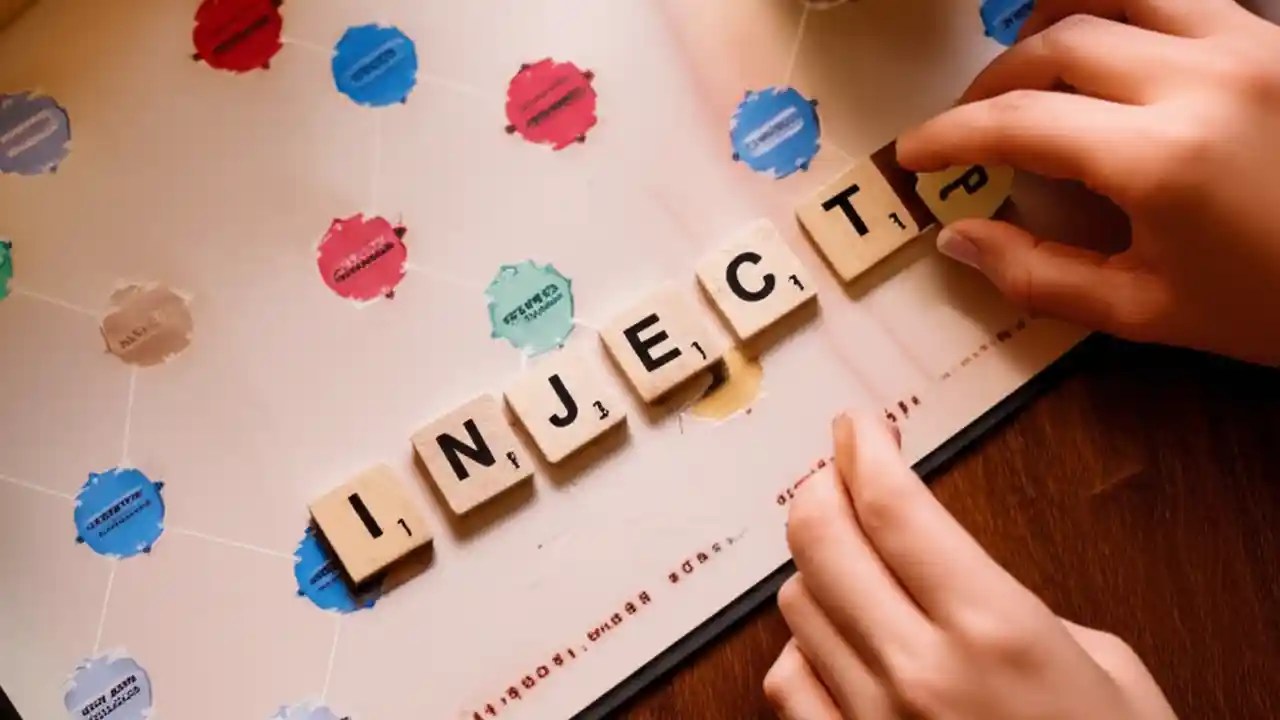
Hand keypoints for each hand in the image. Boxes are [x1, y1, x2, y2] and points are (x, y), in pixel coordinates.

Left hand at [764, 413, 1176, 718]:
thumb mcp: (1105, 670)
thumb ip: (1019, 609)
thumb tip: (955, 578)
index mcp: (995, 627)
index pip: (892, 504)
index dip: (863, 450)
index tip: (858, 428)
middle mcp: (918, 668)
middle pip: (820, 539)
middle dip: (818, 489)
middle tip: (833, 473)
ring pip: (795, 604)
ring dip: (816, 568)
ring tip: (846, 559)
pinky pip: (789, 684)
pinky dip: (803, 651)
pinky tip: (833, 647)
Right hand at [897, 0, 1279, 365]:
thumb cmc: (1272, 307)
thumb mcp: (1144, 311)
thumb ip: (1038, 275)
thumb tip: (959, 238)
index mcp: (1161, 156)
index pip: (1020, 121)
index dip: (951, 133)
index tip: (915, 152)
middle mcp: (1202, 79)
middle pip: (1060, 42)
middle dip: (995, 81)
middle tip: (970, 124)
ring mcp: (1248, 46)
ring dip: (1058, 16)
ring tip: (1030, 56)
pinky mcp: (1276, 40)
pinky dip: (1128, 10)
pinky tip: (1111, 44)